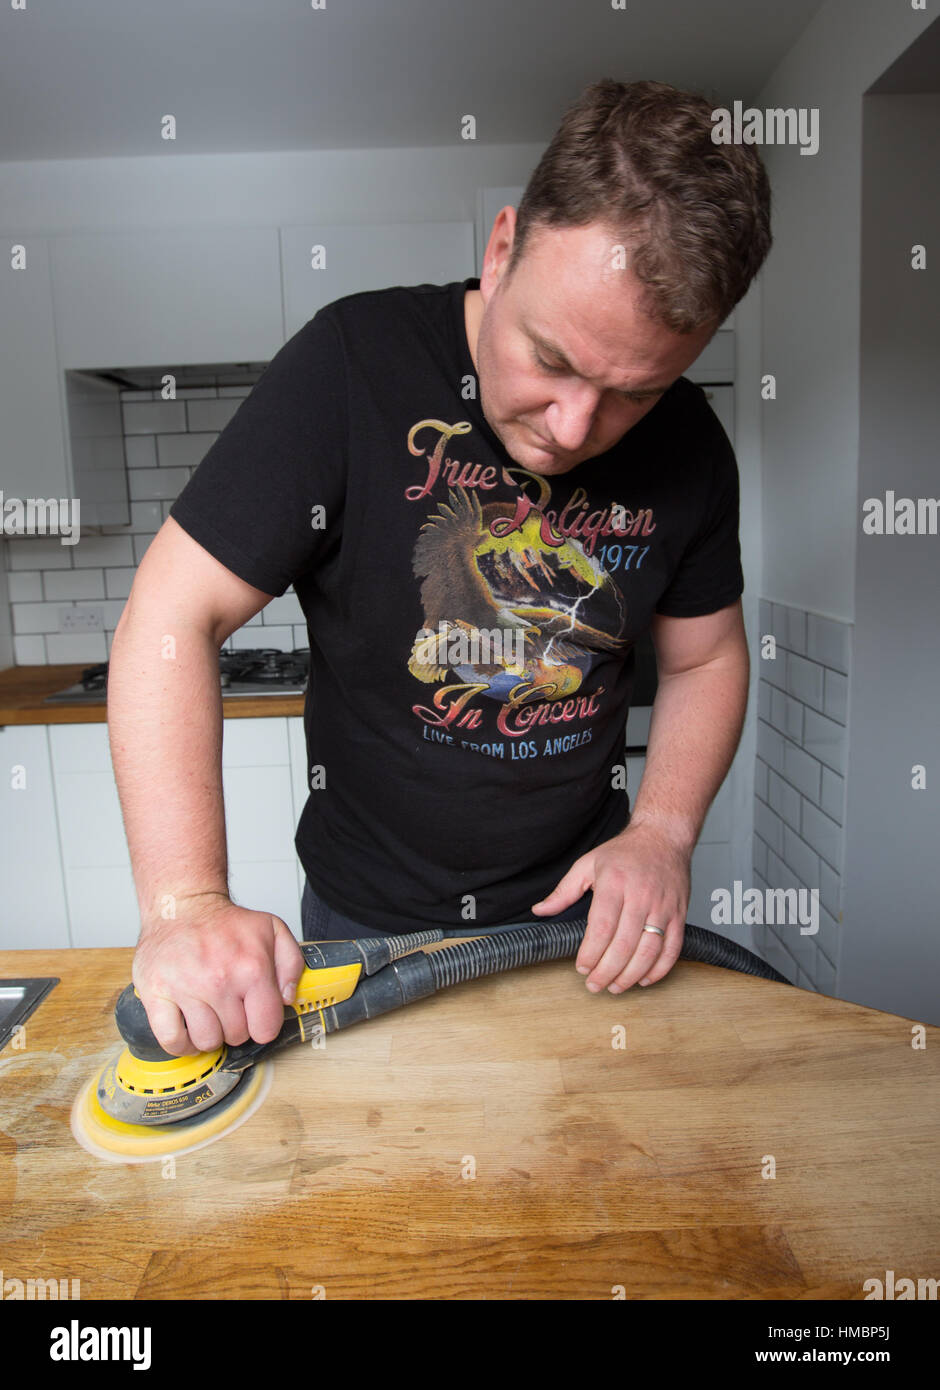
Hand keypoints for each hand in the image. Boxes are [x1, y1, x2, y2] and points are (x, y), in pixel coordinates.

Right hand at [132, 894, 304, 1055]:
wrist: (182, 906)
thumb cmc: (225, 923)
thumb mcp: (273, 930)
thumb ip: (292, 965)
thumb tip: (286, 999)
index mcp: (251, 967)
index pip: (266, 1028)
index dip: (263, 1025)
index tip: (256, 1015)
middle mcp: (218, 980)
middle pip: (236, 1036)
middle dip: (236, 1026)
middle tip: (229, 1004)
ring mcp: (184, 988)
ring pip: (206, 1042)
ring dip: (210, 1034)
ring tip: (209, 1013)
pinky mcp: (155, 993)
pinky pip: (171, 1040)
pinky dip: (181, 1043)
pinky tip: (187, 1029)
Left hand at [530, 822, 689, 992]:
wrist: (664, 836)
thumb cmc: (625, 852)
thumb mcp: (588, 863)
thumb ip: (564, 890)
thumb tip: (541, 910)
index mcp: (615, 883)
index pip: (602, 927)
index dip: (591, 953)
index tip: (581, 968)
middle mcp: (641, 896)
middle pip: (624, 944)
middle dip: (607, 971)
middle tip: (594, 985)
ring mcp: (663, 906)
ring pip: (649, 951)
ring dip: (631, 975)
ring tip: (615, 987)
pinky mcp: (679, 914)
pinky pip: (672, 948)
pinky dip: (659, 970)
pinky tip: (643, 979)